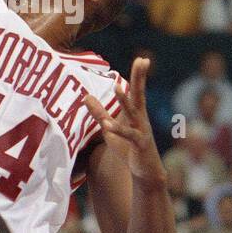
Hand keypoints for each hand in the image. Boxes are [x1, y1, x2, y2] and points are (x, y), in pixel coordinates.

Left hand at [83, 57, 164, 182]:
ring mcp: (142, 131)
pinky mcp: (139, 145)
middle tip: (142, 61)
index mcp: (137, 113)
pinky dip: (117, 130)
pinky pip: (128, 136)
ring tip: (116, 87)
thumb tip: (85, 97)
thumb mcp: (112, 129)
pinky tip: (107, 125)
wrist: (146, 173)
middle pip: (140, 95)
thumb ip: (100, 113)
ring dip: (124, 101)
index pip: (137, 90)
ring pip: (133, 113)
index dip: (139, 75)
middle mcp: (141, 119)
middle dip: (140, 78)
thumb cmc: (130, 149)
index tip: (143, 59)